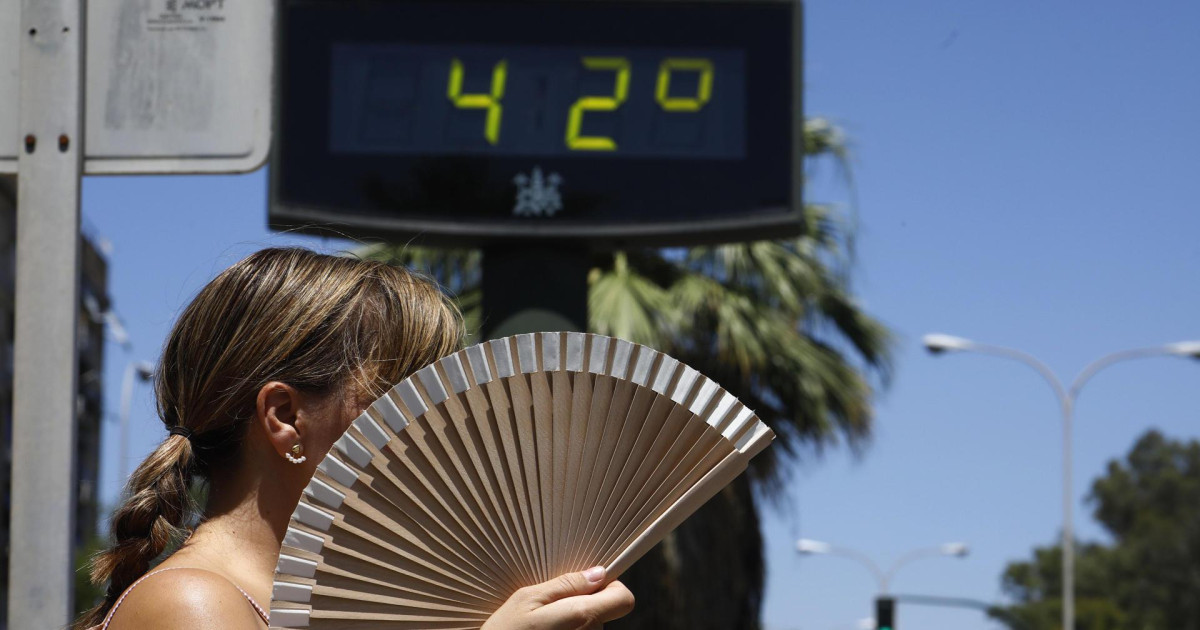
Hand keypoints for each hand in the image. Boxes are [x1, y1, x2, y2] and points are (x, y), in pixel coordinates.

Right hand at [482, 566, 634, 629]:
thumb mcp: (528, 598)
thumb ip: (567, 584)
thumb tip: (599, 573)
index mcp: (581, 616)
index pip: (624, 599)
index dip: (611, 588)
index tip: (592, 585)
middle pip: (604, 613)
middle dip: (584, 605)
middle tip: (551, 609)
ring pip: (591, 627)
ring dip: (573, 624)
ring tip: (545, 627)